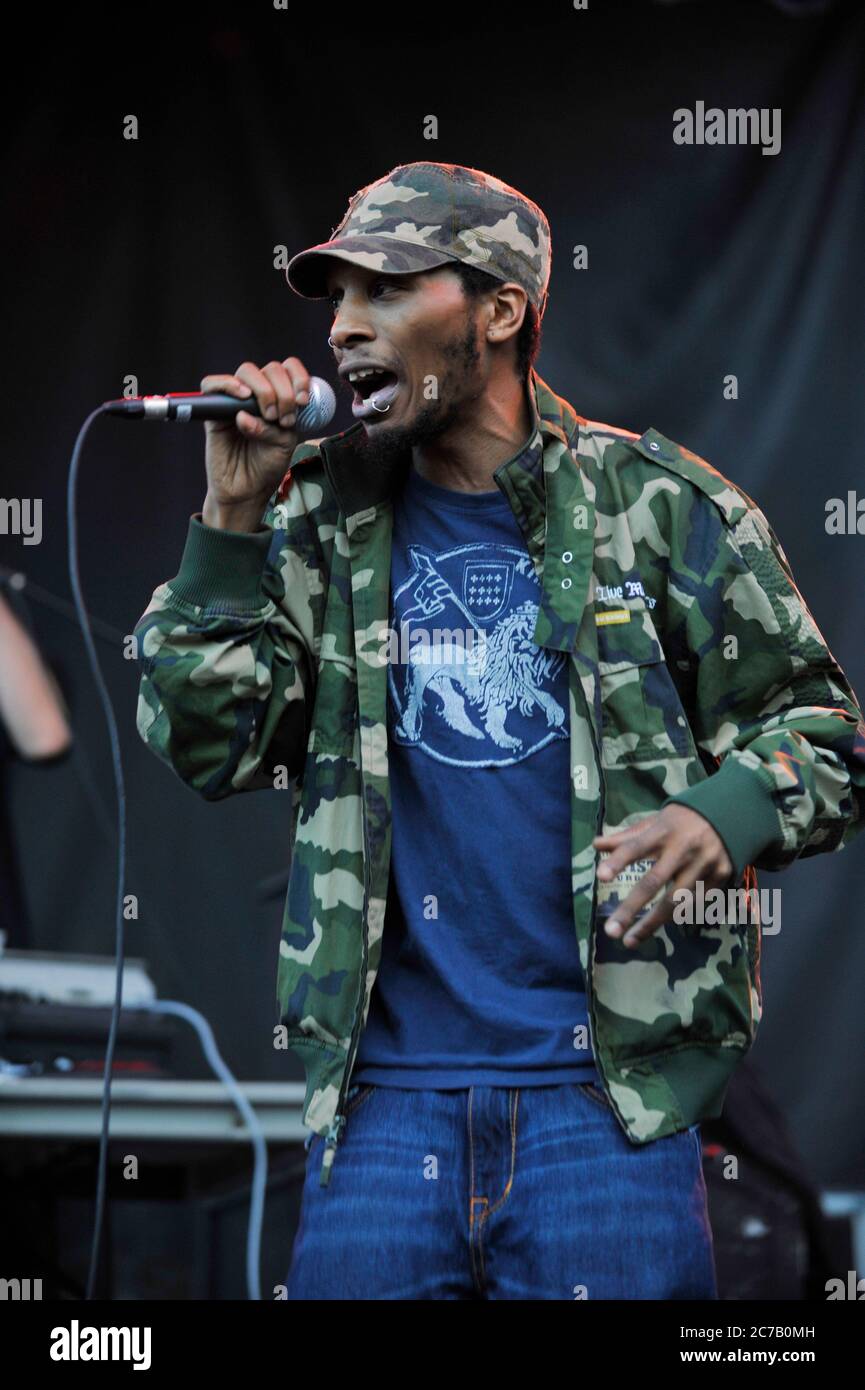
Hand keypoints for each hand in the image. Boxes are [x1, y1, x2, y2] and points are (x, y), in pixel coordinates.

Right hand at [201, 357, 310, 528]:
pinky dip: (227, 385)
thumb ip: (275, 426)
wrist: (246, 491)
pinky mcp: (214, 411)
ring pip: (247, 371)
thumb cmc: (266, 466)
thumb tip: (247, 414)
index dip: (299, 378)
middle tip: (282, 418)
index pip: (290, 370)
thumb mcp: (283, 444)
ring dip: (263, 390)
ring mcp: (236, 400)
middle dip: (283, 391)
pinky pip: (212, 385)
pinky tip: (242, 398)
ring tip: (268, 416)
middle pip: (271, 369)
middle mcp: (259, 395)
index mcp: (281, 399)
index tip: (303, 400)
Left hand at [592, 805, 732, 948]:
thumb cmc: (685, 819)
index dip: (619, 861)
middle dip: (631, 908)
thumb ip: (628, 836)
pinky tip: (660, 927)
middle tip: (611, 931)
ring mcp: (704, 864)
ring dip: (652, 924)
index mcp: (664, 830)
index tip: (601, 877)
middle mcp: (683, 848)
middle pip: (654, 881)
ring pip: (676, 901)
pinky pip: (696, 903)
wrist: (733, 812)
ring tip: (630, 941)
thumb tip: (595, 845)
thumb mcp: (657, 820)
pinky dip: (678, 916)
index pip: (636, 846)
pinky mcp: (721, 876)